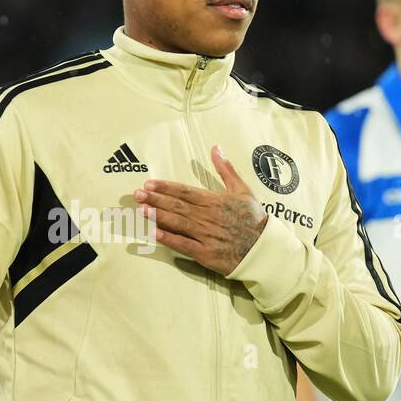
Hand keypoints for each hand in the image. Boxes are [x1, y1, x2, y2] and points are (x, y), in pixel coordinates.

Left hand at [134, 145, 266, 275]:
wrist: (264, 248)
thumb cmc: (253, 218)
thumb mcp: (243, 189)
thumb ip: (226, 169)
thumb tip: (216, 147)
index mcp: (214, 200)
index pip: (185, 191)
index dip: (165, 187)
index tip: (149, 183)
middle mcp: (207, 216)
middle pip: (177, 206)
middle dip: (155, 199)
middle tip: (136, 194)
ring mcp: (205, 235)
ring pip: (177, 223)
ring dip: (158, 216)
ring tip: (141, 210)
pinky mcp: (206, 253)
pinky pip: (184, 245)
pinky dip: (169, 239)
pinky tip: (154, 233)